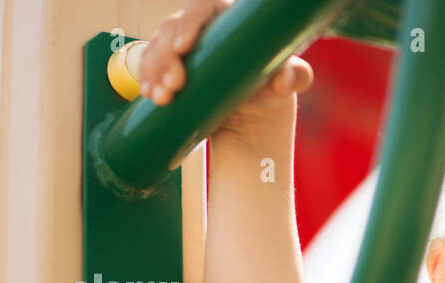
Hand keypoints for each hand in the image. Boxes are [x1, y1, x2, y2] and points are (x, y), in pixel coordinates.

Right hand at [136, 0, 313, 144]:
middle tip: (175, 85)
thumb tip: (284, 79)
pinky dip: (149, 80)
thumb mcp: (288, 80)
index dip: (189, 23)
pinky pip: (151, 65)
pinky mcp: (171, 63)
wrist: (255, 110)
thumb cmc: (273, 87)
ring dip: (155, 71)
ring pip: (158, 47)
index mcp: (227, 17)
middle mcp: (201, 26)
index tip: (183, 48)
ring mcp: (183, 44)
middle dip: (167, 57)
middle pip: (173, 28)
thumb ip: (295, 76)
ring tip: (163, 98)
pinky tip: (151, 96)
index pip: (202, 7)